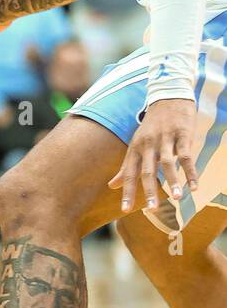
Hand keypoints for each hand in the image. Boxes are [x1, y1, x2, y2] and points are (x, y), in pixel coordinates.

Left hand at [108, 97, 198, 212]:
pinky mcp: (182, 134)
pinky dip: (190, 171)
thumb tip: (112, 186)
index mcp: (135, 149)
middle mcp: (147, 145)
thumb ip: (126, 167)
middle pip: (147, 171)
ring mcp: (164, 139)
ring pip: (167, 163)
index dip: (127, 191)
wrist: (167, 97)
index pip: (130, 174)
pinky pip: (186, 155)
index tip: (125, 210)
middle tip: (152, 210)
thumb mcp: (135, 145)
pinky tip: (194, 186)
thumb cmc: (151, 126)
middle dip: (149, 191)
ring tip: (176, 198)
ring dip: (172, 181)